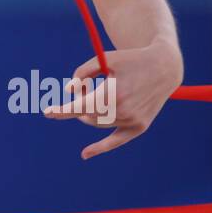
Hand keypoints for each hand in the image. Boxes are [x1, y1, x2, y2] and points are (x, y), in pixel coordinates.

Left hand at [43, 40, 182, 159]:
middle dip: (80, 102)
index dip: (62, 110)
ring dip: (91, 111)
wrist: (164, 68)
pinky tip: (84, 154)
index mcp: (113, 92)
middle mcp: (124, 110)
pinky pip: (116, 141)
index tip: (47, 112)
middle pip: (86, 114)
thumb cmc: (130, 60)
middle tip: (86, 86)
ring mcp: (133, 121)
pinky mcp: (140, 127)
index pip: (81, 106)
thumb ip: (82, 72)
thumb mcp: (103, 58)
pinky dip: (100, 147)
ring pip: (98, 123)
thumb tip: (69, 92)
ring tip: (102, 93)